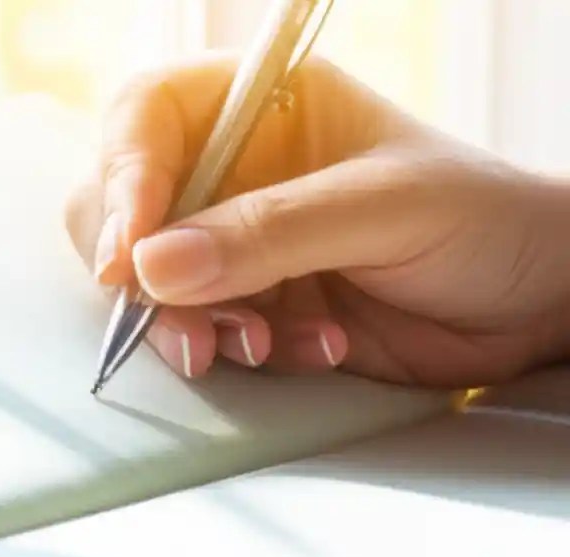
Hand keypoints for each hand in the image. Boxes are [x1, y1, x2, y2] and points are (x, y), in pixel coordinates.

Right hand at [65, 55, 569, 387]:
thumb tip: (154, 266)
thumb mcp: (382, 209)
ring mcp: (235, 244)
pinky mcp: (249, 306)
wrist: (537, 302)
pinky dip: (237, 353)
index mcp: (260, 108)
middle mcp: (234, 172)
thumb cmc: (483, 220)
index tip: (131, 249)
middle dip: (141, 271)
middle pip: (123, 205)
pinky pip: (200, 332)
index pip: (148, 119)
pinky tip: (309, 350)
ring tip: (261, 345)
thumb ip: (269, 232)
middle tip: (179, 321)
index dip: (124, 176)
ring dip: (189, 325)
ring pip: (150, 283)